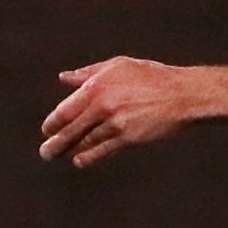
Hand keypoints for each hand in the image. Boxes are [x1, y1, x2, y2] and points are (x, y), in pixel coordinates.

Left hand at [42, 58, 202, 166]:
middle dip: (55, 143)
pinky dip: (89, 157)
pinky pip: (103, 150)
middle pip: (71, 129)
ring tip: (57, 156)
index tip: (47, 130)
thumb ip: (88, 73)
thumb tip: (64, 78)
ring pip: (85, 141)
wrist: (182, 94)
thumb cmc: (150, 77)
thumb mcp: (118, 67)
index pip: (66, 109)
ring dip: (69, 150)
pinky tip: (79, 161)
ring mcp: (115, 123)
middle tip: (45, 153)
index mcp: (97, 86)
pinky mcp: (128, 137)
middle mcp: (103, 105)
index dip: (53, 123)